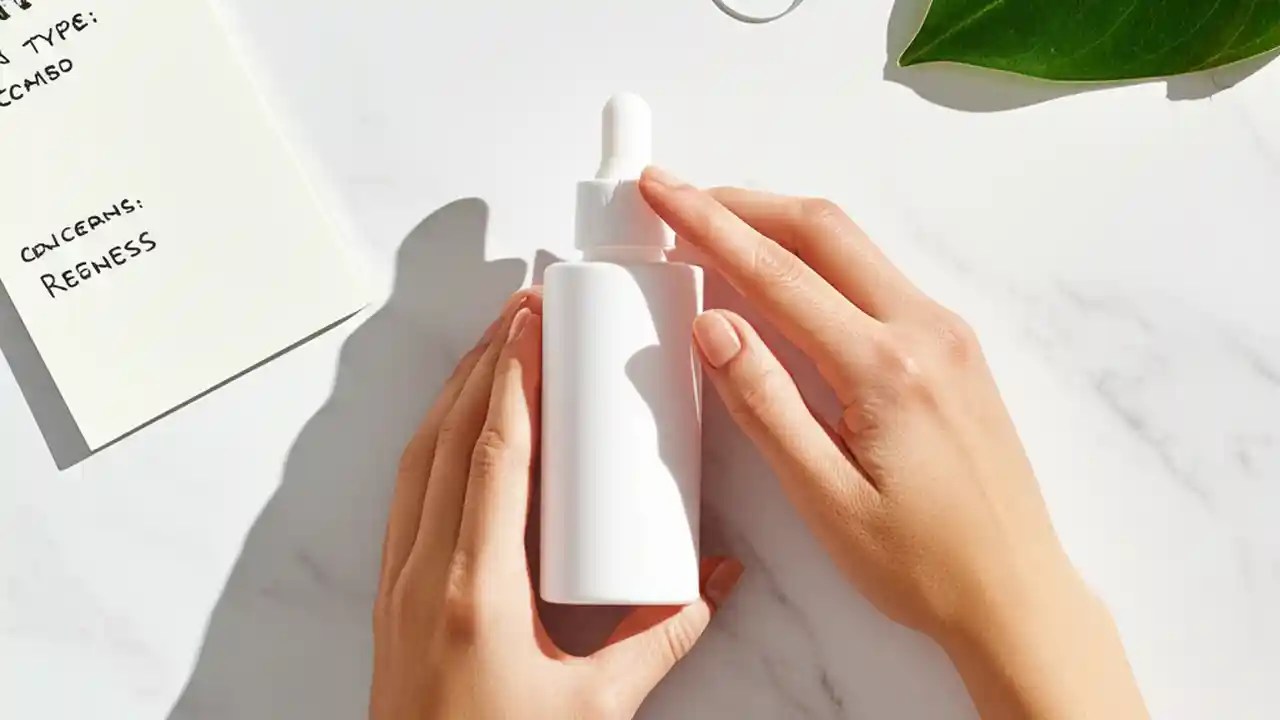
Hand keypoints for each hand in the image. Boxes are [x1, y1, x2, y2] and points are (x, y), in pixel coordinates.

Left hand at [370, 290, 742, 719]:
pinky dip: (434, 440)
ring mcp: (398, 580)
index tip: (531, 320)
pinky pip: (408, 492)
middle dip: (484, 362)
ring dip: (455, 394)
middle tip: (521, 308)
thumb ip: (659, 640)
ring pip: (417, 458)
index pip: (493, 454)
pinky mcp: (392, 593)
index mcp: (475, 590)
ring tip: (494, 347)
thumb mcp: (596, 709)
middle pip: (447, 437)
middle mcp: (425, 571)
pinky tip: (461, 427)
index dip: (513, 378)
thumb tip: (713, 581)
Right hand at [640, 168, 1147, 719]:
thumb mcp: (825, 498)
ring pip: (852, 246)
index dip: (708, 224)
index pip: (778, 273)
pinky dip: (818, 261)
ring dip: (781, 227)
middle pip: (822, 229)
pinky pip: (875, 276)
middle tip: (680, 198)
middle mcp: (925, 330)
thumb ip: (765, 403)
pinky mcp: (953, 348)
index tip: (660, 190)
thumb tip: (712, 324)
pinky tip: (784, 281)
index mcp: (886, 367)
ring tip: (719, 231)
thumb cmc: (922, 564)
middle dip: (744, 204)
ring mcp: (946, 334)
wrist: (1017, 594)